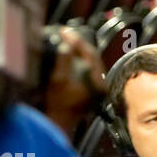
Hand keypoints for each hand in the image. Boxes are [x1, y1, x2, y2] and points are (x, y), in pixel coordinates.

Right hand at [40, 25, 107, 140]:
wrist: (56, 124)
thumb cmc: (57, 106)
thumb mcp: (58, 81)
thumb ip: (63, 61)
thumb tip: (66, 44)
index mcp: (97, 83)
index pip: (90, 54)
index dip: (77, 41)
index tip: (65, 32)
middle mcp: (100, 85)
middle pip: (91, 56)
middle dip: (78, 43)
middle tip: (65, 33)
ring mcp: (95, 88)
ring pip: (89, 61)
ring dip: (77, 50)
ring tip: (66, 40)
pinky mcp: (88, 89)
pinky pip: (84, 68)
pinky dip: (76, 59)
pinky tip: (68, 53)